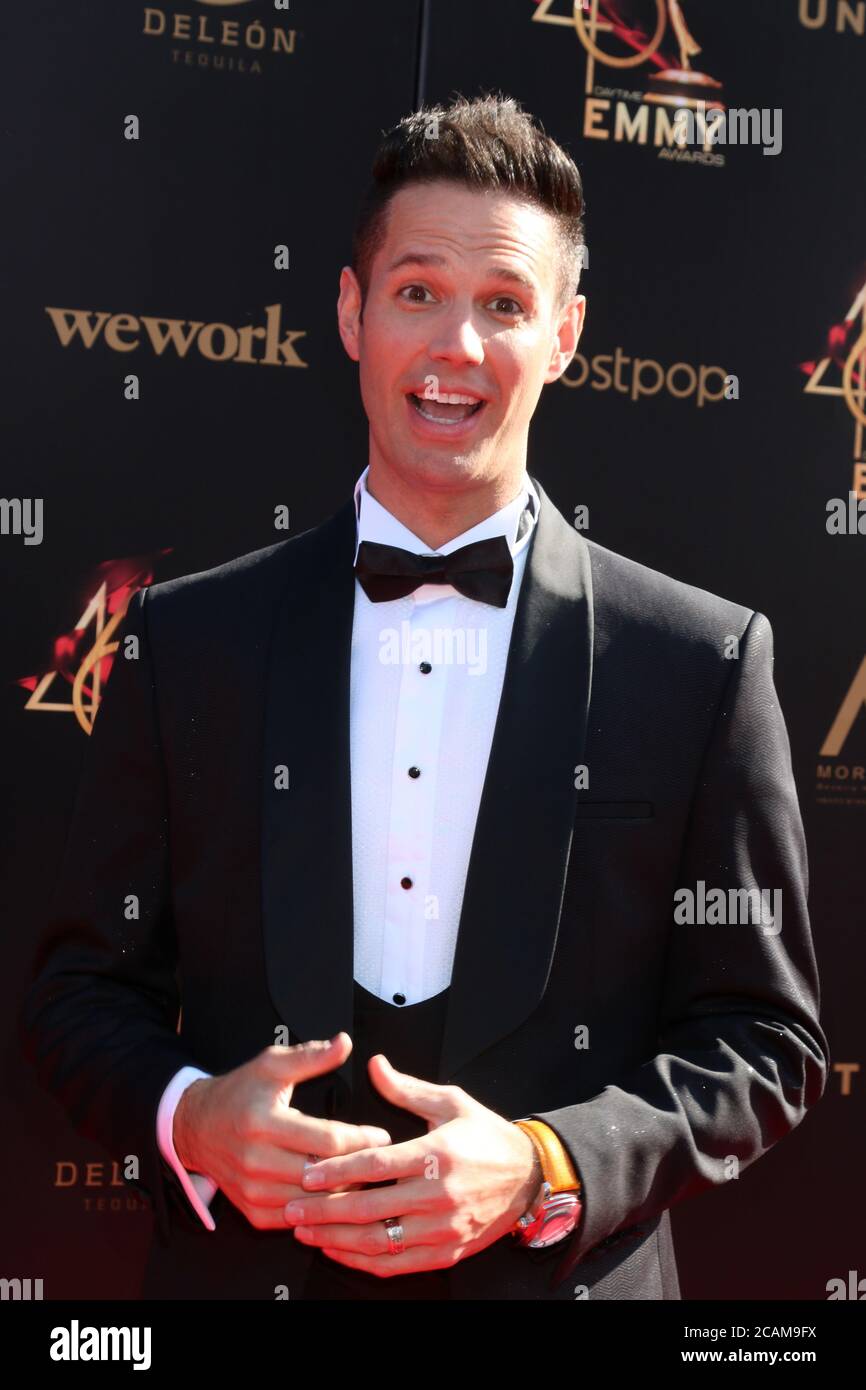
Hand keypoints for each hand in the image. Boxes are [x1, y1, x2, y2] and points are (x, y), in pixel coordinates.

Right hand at [172, 1035, 391, 1229]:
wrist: (195, 1128)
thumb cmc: (239, 1093)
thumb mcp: (271, 1065)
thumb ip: (310, 1056)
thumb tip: (344, 1043)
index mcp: (264, 1123)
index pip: (327, 1140)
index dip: (361, 1139)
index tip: (382, 1136)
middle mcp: (256, 1162)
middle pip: (324, 1174)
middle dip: (358, 1169)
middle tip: (383, 1161)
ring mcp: (253, 1191)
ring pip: (313, 1203)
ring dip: (342, 1193)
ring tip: (365, 1178)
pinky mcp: (253, 1212)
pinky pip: (297, 1219)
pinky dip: (319, 1210)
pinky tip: (336, 1197)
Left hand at [283, 1055, 541, 1275]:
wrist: (529, 1177)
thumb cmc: (488, 1136)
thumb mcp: (451, 1102)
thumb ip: (406, 1089)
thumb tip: (375, 1065)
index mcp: (436, 1154)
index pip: (375, 1165)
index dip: (336, 1170)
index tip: (307, 1172)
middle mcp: (438, 1195)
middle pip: (369, 1208)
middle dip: (323, 1210)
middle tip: (292, 1208)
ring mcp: (442, 1228)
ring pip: (378, 1241)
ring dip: (336, 1239)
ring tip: (306, 1233)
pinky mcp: (446, 1252)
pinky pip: (397, 1263)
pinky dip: (364, 1261)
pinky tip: (340, 1251)